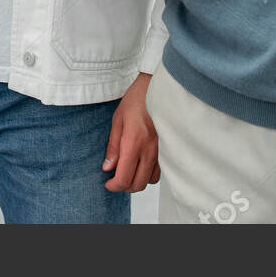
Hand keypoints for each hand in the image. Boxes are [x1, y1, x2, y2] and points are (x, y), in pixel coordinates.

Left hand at [103, 72, 159, 191]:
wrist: (158, 89)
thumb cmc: (136, 101)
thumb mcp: (117, 121)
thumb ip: (113, 147)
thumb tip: (107, 168)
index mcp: (133, 144)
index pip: (124, 179)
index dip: (114, 186)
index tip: (108, 183)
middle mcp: (149, 152)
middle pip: (137, 185)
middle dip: (124, 186)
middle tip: (116, 178)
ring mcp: (160, 152)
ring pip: (150, 180)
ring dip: (138, 180)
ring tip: (130, 170)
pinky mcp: (167, 149)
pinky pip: (160, 171)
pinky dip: (149, 173)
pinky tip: (142, 163)